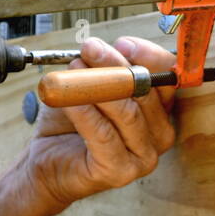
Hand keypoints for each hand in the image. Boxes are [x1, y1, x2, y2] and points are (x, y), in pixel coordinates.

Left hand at [24, 36, 177, 209]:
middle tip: (89, 49)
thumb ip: (104, 69)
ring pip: (126, 112)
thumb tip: (105, 48)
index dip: (146, 56)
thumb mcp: (90, 87)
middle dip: (114, 65)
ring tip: (72, 71)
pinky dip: (84, 112)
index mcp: (160, 111)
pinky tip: (67, 100)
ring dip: (96, 86)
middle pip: (144, 91)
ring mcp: (143, 157)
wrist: (46, 163)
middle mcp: (160, 135)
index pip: (167, 76)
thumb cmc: (71, 124)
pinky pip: (103, 134)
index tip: (121, 43)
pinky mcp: (119, 172)